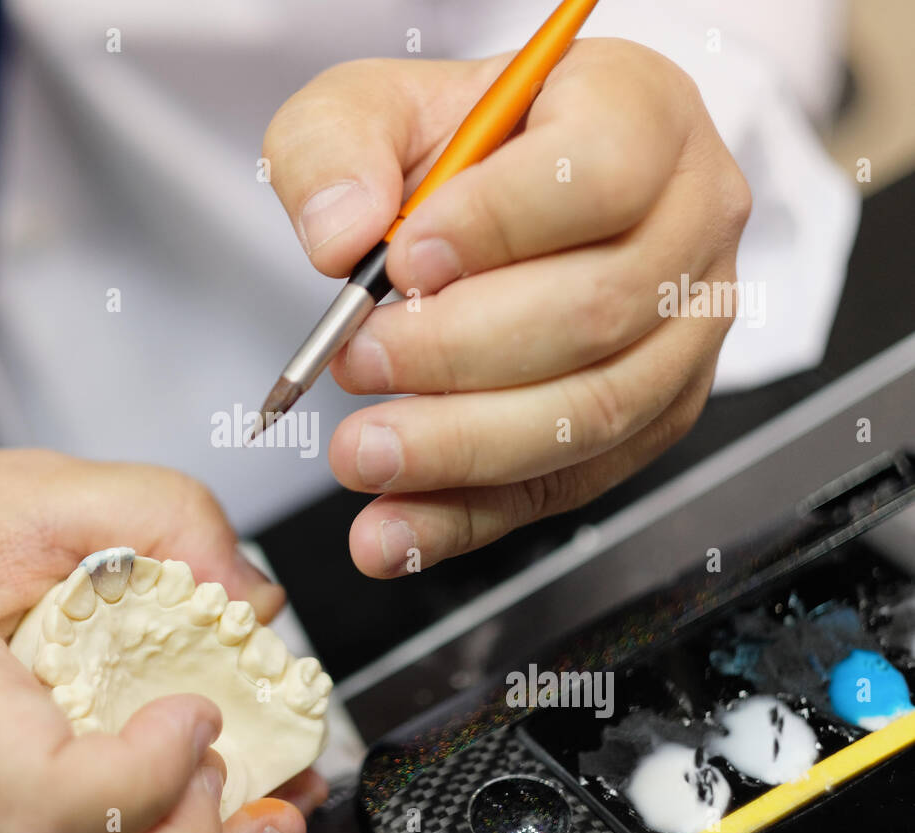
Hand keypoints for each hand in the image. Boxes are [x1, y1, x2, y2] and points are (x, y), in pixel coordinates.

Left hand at [264, 39, 751, 576]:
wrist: (486, 203)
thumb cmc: (449, 148)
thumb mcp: (371, 106)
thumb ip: (337, 147)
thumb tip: (341, 236)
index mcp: (640, 114)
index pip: (599, 173)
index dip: (497, 225)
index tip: (403, 260)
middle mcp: (689, 224)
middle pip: (600, 309)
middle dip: (460, 352)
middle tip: (357, 363)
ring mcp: (685, 333)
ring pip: (595, 411)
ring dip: (464, 446)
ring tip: (363, 453)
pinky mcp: (648, 420)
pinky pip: (568, 485)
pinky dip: (468, 517)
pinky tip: (392, 531)